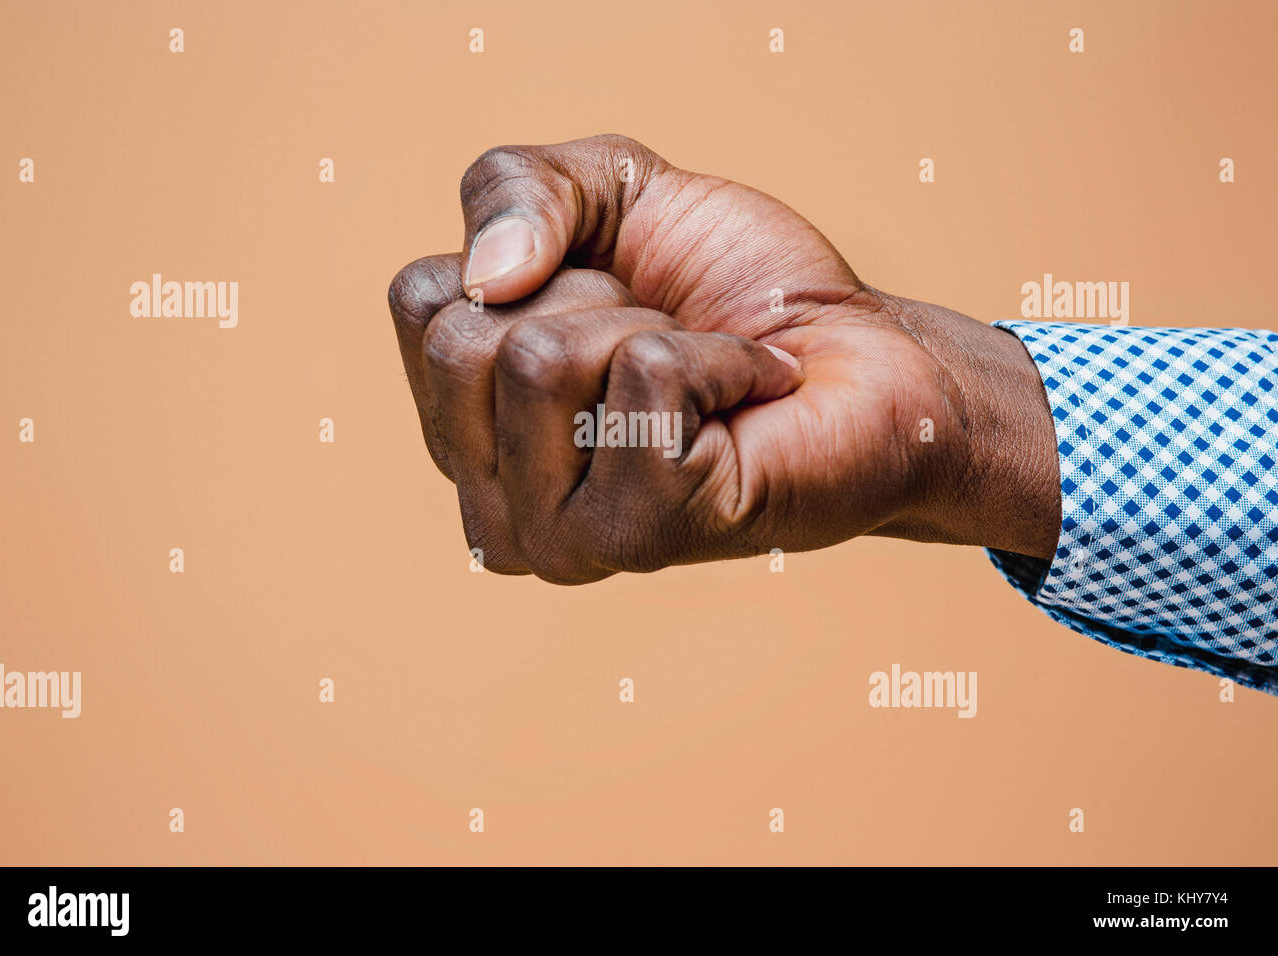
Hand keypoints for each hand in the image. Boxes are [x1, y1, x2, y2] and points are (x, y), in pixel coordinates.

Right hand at [388, 135, 1060, 582]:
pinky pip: (647, 377)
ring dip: (654, 328)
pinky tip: (750, 398)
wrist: (870, 358)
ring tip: (703, 372)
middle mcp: (491, 499)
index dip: (532, 255)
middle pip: (466, 339)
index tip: (610, 293)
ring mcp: (557, 535)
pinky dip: (722, 356)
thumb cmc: (740, 288)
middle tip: (665, 336)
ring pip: (543, 359)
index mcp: (467, 427)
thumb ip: (516, 188)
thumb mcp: (615, 193)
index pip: (419, 303)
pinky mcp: (639, 537)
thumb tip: (488, 275)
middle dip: (590, 297)